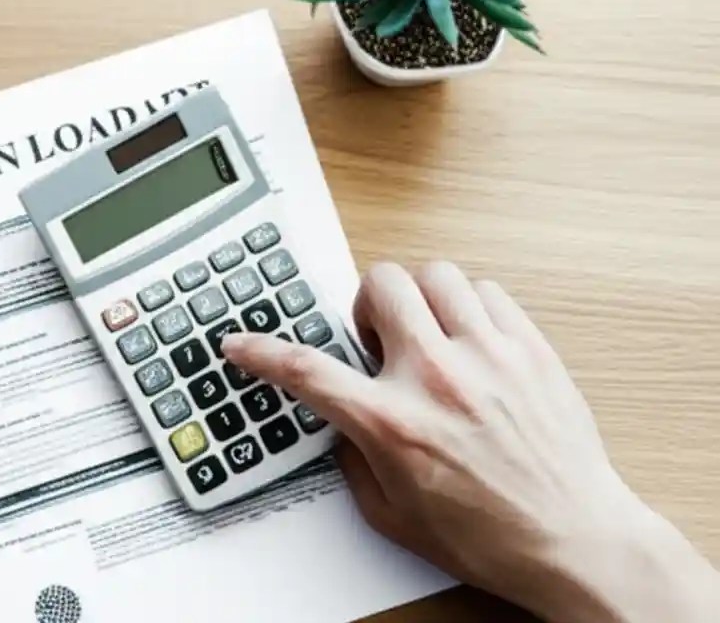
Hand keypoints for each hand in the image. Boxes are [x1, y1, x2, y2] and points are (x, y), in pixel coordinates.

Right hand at [222, 262, 717, 621]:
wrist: (571, 540)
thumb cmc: (489, 535)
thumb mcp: (390, 513)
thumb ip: (353, 457)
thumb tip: (341, 422)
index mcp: (392, 424)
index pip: (307, 370)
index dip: (262, 352)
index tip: (241, 344)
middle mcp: (436, 379)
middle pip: (378, 285)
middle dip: (364, 305)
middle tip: (375, 337)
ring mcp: (488, 357)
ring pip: (433, 273)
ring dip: (418, 297)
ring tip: (425, 332)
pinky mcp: (530, 349)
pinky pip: (487, 291)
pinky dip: (468, 306)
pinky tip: (469, 339)